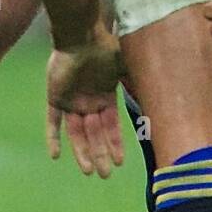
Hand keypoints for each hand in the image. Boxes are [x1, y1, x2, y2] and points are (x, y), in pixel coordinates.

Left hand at [46, 37, 125, 177]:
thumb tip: (159, 97)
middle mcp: (88, 103)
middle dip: (100, 154)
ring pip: (76, 134)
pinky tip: (56, 156)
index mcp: (105, 97)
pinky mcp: (55, 98)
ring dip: (82, 152)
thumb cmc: (106, 48)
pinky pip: (53, 122)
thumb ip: (137, 83)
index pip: (111, 127)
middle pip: (94, 135)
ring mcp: (71, 102)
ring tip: (89, 172)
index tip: (120, 162)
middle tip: (105, 175)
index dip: (114, 144)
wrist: (81, 36)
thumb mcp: (126, 67)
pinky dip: (53, 138)